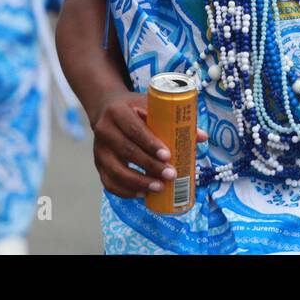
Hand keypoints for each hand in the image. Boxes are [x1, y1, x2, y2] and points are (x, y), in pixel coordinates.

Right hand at [90, 89, 206, 199]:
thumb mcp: (150, 105)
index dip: (150, 144)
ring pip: (116, 170)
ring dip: (139, 182)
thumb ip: (174, 120)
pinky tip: (142, 194)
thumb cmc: (135, 108)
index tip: (168, 155)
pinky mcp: (98, 164)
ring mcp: (98, 149)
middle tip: (171, 175)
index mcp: (117, 112)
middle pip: (126, 151)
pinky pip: (109, 182)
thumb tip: (202, 137)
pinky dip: (125, 191)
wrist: (106, 108)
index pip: (133, 129)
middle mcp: (104, 130)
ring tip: (159, 187)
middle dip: (150, 166)